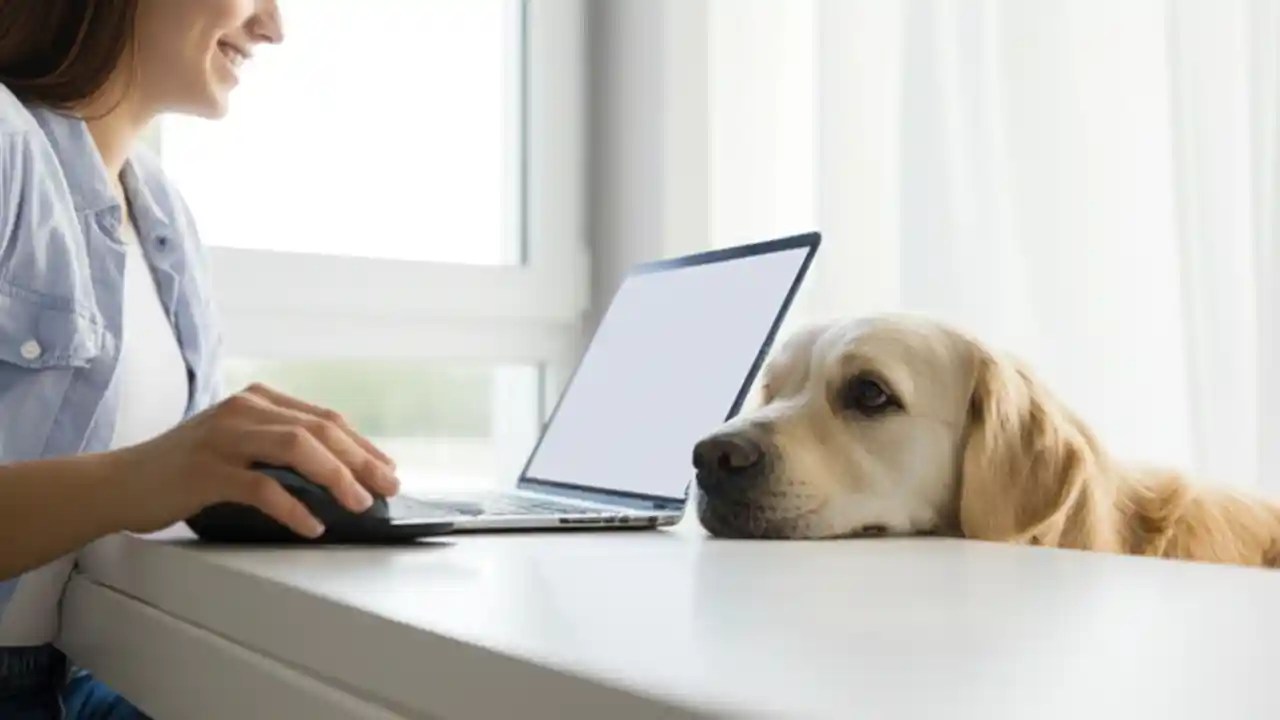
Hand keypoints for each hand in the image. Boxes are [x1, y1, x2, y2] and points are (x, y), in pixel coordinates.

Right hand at [108, 383, 399, 537]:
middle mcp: (244, 410)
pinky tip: (313, 526)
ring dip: (337, 477)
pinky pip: (262, 487)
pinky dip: (294, 508)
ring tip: (359, 504)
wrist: (120, 482)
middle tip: (388, 488)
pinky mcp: (207, 470)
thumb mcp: (237, 444)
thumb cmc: (185, 469)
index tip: (388, 468)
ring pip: (297, 448)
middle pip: (319, 429)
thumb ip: (279, 447)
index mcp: (257, 400)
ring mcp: (224, 438)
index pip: (324, 418)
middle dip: (362, 460)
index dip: (362, 444)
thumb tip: (341, 473)